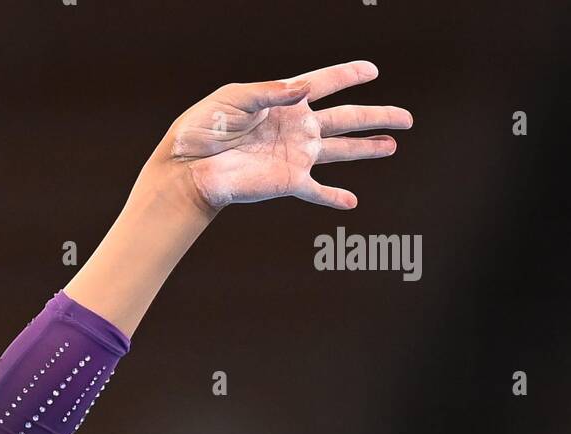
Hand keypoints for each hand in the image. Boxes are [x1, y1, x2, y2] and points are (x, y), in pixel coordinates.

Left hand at [151, 60, 411, 212]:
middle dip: (377, 116)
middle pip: (346, 118)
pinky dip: (333, 198)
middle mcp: (294, 128)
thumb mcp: (233, 99)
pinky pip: (317, 191)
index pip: (323, 83)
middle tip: (407, 117)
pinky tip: (351, 202)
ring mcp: (294, 155)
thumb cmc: (203, 130)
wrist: (188, 168)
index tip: (371, 70)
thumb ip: (271, 92)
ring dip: (367, 149)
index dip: (348, 75)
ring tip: (392, 145)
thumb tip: (304, 88)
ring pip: (341, 151)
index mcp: (281, 102)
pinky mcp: (287, 182)